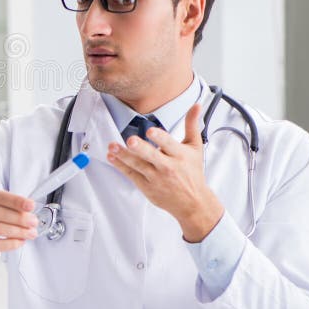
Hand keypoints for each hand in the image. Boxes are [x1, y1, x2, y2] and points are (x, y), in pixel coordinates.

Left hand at [106, 103, 223, 241]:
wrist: (193, 203)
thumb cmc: (193, 172)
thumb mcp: (195, 147)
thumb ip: (192, 125)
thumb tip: (196, 105)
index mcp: (180, 155)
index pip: (169, 144)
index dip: (160, 138)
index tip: (151, 131)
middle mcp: (168, 167)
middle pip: (152, 156)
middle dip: (141, 149)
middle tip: (131, 141)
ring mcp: (156, 178)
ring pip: (138, 165)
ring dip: (123, 156)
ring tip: (112, 147)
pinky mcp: (147, 187)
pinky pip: (131, 175)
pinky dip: (120, 166)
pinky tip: (112, 157)